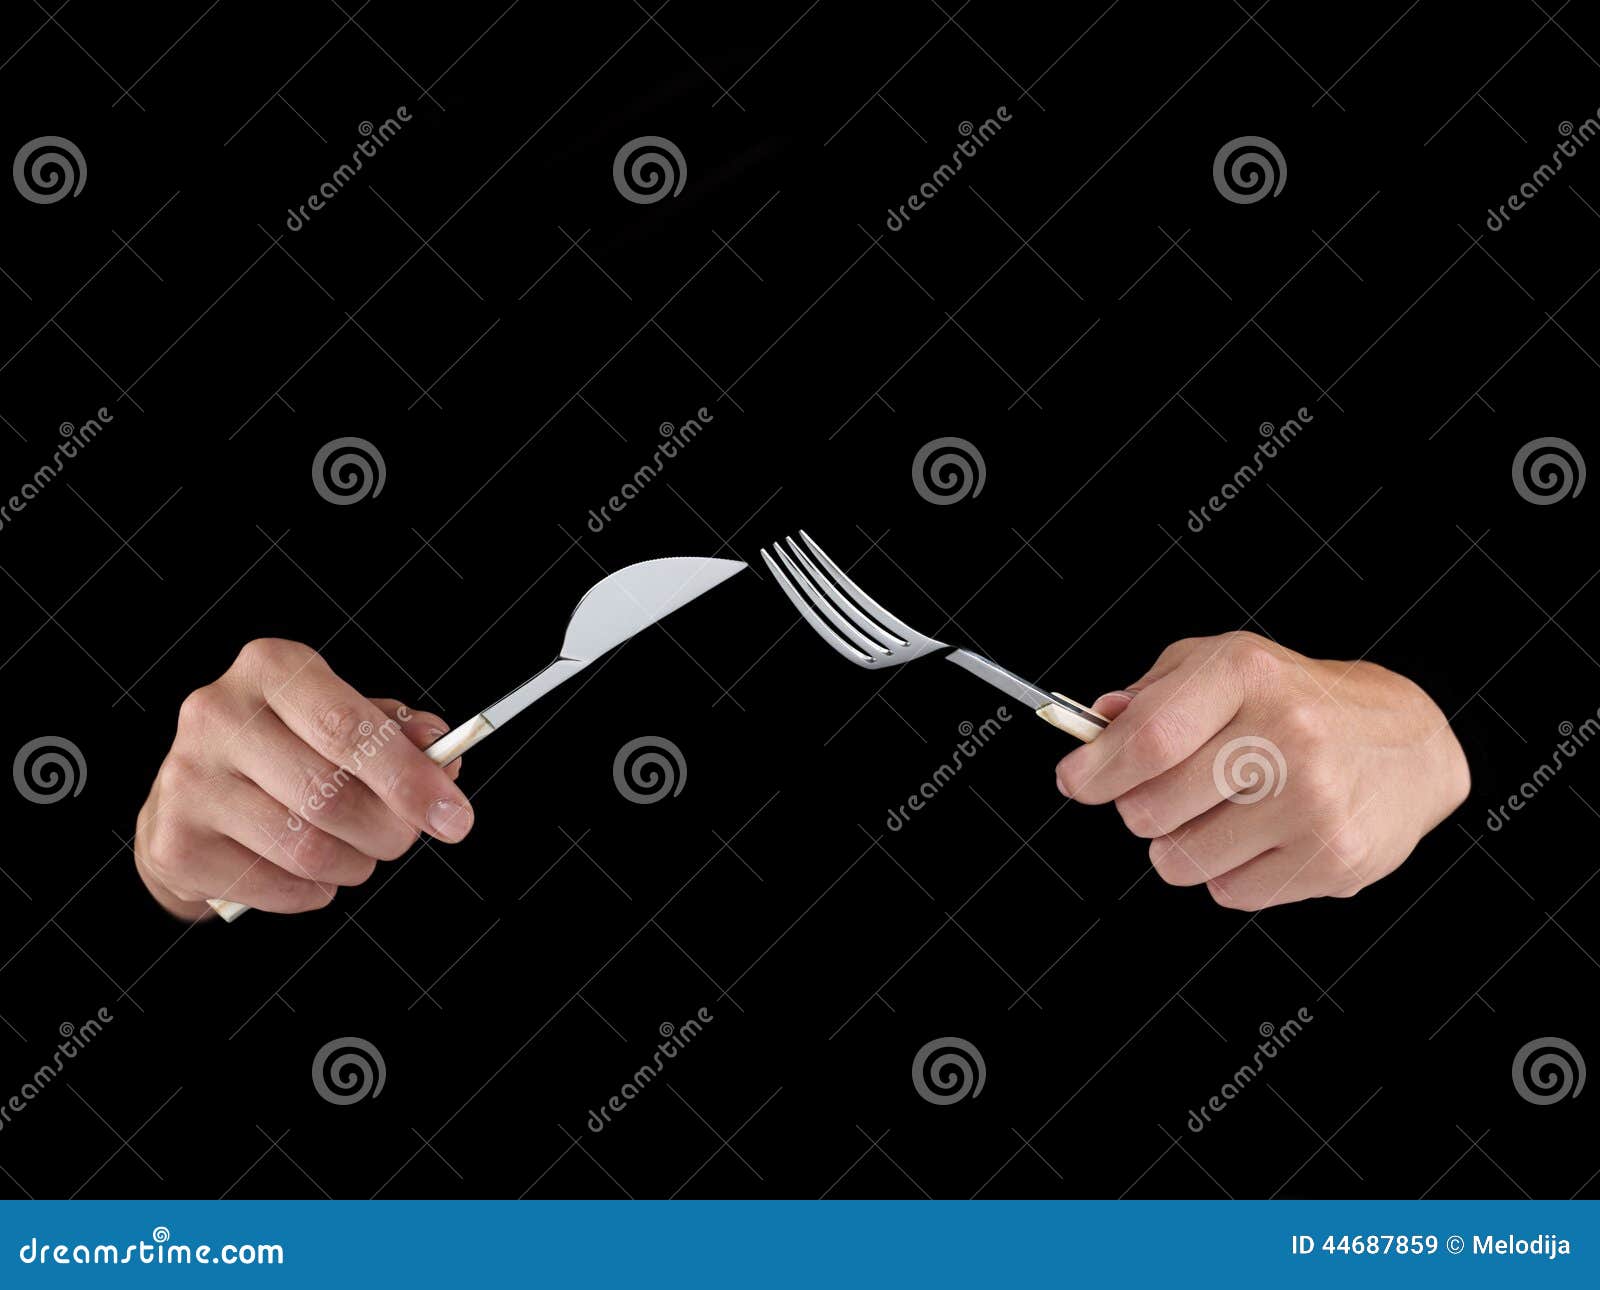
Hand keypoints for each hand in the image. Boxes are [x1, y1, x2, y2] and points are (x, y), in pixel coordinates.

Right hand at [134, 639, 473, 919]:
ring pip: (308, 848)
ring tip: (352, 853)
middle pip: (332, 796)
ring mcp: (187, 780)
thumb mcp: (340, 722)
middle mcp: (219, 714)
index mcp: (271, 668)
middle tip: (400, 837)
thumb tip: (441, 746)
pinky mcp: (174, 843)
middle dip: (389, 831)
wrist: (191, 801)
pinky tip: (306, 873)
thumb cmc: (284, 752)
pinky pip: (277, 886)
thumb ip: (394, 733)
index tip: (454, 817)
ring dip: (354, 864)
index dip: (410, 778)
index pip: (349, 727)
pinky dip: (313, 892)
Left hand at [1054, 632, 1468, 909]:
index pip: (1149, 738)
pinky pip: (1229, 893)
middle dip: (1140, 808)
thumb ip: (1153, 694)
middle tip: (1169, 793)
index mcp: (1247, 675)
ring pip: (1181, 859)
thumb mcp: (1225, 668)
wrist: (1409, 743)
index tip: (1075, 782)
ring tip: (1222, 813)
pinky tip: (1262, 836)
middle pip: (1151, 809)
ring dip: (1182, 845)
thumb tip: (1097, 728)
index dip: (1097, 770)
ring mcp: (1314, 800)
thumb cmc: (1297, 701)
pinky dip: (1229, 872)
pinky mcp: (1334, 859)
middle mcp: (1286, 734)